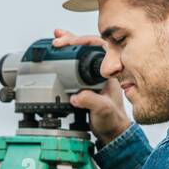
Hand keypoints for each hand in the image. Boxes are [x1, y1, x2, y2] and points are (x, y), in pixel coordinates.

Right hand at [53, 28, 129, 143]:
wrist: (111, 131)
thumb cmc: (112, 119)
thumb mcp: (102, 110)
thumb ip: (90, 101)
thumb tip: (77, 96)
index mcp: (110, 71)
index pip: (98, 46)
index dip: (83, 42)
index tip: (69, 43)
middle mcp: (103, 69)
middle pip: (89, 46)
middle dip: (72, 39)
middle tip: (57, 40)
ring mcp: (95, 74)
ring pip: (83, 52)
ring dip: (70, 43)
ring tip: (57, 37)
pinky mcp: (87, 81)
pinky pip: (78, 62)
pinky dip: (68, 55)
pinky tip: (60, 51)